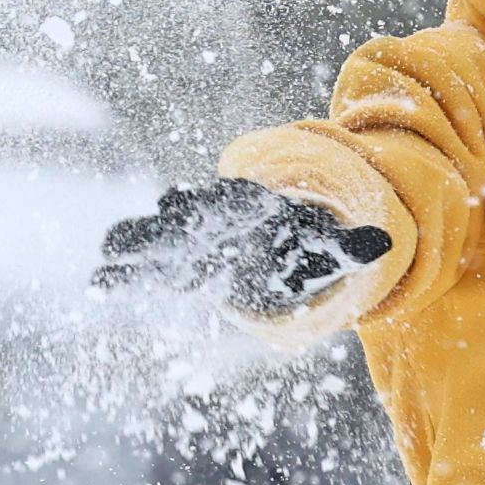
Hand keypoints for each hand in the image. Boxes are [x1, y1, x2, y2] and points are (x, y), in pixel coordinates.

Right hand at [94, 179, 397, 312]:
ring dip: (134, 246)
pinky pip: (143, 265)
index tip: (216, 203)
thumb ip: (349, 245)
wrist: (259, 230)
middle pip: (187, 213)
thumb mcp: (322, 243)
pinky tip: (98, 283)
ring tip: (107, 261)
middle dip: (170, 221)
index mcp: (248, 207)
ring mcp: (184, 237)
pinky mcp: (171, 260)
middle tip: (153, 222)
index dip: (230, 203)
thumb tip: (385, 244)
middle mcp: (210, 216)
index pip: (238, 201)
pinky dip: (123, 273)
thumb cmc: (292, 239)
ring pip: (155, 236)